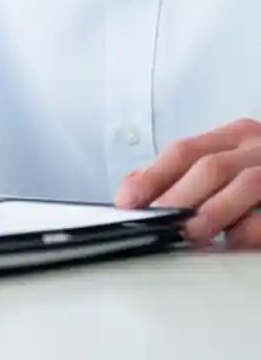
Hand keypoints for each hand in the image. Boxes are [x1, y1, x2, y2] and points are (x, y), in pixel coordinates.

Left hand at [115, 118, 260, 247]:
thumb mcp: (225, 161)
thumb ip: (182, 173)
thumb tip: (131, 190)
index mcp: (236, 136)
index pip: (185, 150)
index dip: (153, 176)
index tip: (128, 201)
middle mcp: (260, 146)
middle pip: (212, 167)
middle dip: (178, 197)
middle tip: (156, 222)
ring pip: (247, 183)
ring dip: (214, 211)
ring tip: (190, 232)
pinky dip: (254, 227)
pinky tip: (235, 239)